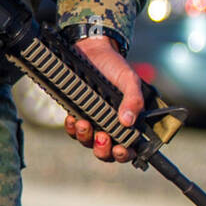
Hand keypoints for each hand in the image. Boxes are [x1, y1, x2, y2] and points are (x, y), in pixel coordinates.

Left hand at [64, 35, 142, 163]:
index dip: (124, 154)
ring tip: (84, 124)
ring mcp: (93, 121)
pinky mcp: (77, 113)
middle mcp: (110, 125)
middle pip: (106, 151)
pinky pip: (72, 130)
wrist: (93, 51)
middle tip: (101, 137)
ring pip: (88, 142)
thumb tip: (128, 121)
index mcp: (128, 121)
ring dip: (85, 137)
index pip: (128, 148)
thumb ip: (134, 99)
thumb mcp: (129, 80)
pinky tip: (72, 118)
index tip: (120, 148)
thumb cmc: (115, 66)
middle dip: (103, 149)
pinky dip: (72, 127)